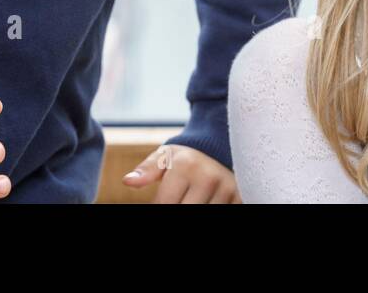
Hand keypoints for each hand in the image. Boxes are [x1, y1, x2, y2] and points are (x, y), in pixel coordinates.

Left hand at [122, 144, 240, 202]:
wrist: (219, 151)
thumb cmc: (184, 159)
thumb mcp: (164, 157)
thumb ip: (146, 170)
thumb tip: (128, 181)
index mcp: (186, 166)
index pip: (165, 205)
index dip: (159, 207)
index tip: (164, 200)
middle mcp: (208, 176)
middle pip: (185, 212)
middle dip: (178, 208)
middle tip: (179, 198)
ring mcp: (226, 188)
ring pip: (204, 215)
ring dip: (196, 211)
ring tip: (192, 198)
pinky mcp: (239, 197)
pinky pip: (222, 213)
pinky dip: (211, 209)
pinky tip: (206, 201)